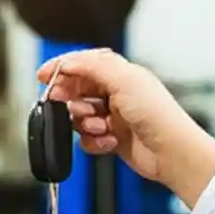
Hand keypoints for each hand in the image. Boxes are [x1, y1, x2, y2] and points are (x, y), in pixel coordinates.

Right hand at [37, 49, 214, 207]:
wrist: (171, 151)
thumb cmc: (157, 114)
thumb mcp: (123, 80)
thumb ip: (93, 66)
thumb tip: (68, 61)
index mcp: (120, 74)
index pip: (84, 64)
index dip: (62, 68)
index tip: (44, 75)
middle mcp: (116, 93)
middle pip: (77, 90)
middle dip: (69, 97)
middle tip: (60, 102)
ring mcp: (113, 116)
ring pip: (79, 116)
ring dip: (84, 122)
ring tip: (99, 126)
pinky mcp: (111, 138)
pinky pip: (87, 138)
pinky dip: (93, 141)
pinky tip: (108, 140)